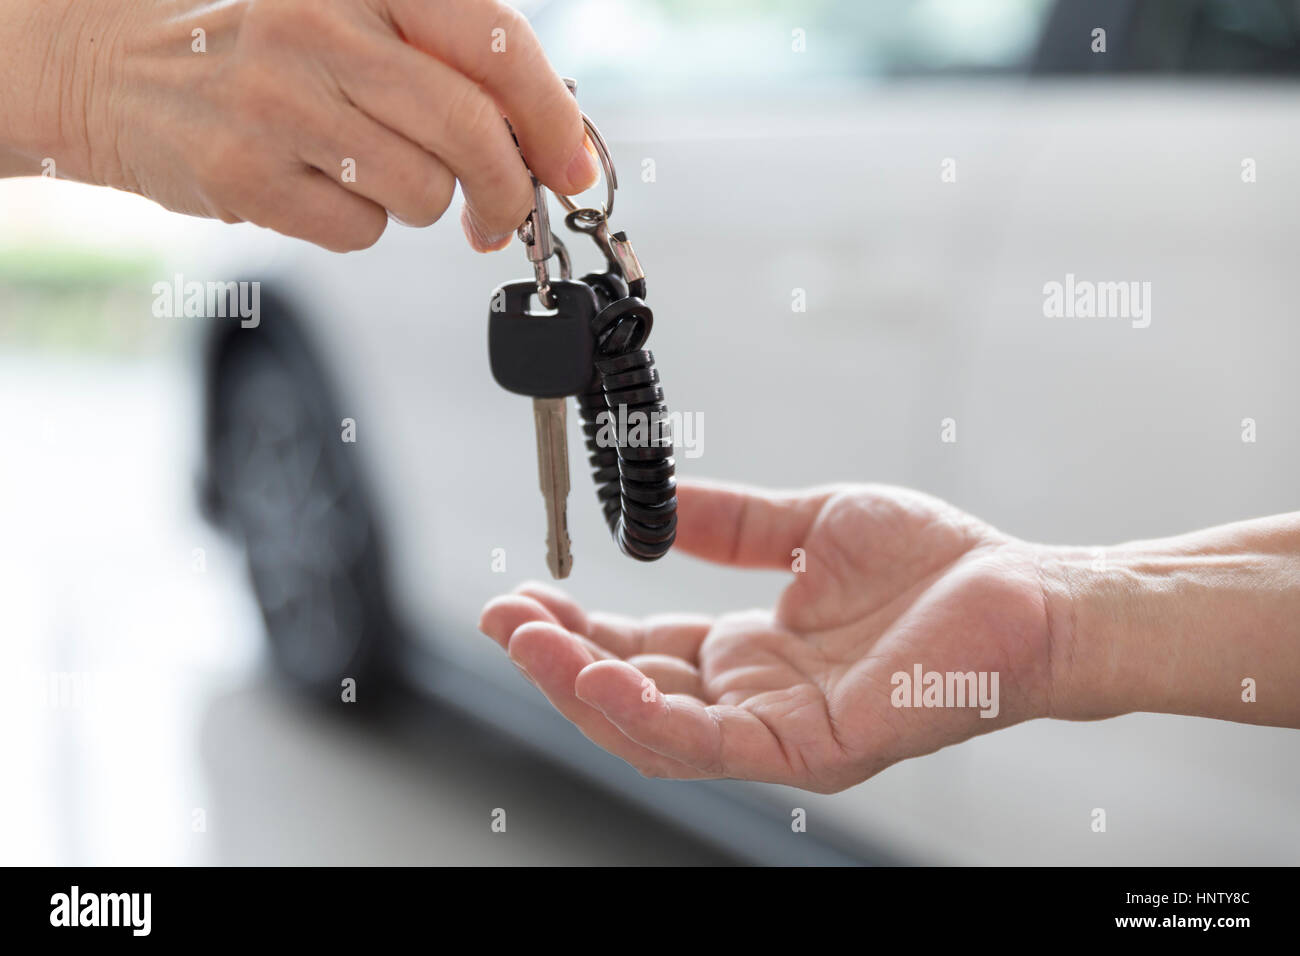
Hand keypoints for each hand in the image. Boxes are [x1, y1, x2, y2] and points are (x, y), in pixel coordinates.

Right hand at [0, 0, 596, 251]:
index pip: (495, 42)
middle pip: (470, 131)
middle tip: (503, 214)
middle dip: (507, 190)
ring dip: (421, 202)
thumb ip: (445, 57)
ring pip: (423, 192)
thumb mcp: (351, 14)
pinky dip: (361, 223)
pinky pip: (362, 230)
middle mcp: (319, 24)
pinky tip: (318, 185)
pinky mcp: (245, 174)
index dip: (552, 117)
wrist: (113, 67)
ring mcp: (276, 100)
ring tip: (369, 169)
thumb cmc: (260, 46)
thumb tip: (550, 135)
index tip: (573, 168)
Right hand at [480, 480, 1055, 792]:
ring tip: (527, 641)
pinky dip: (649, 717)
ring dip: (582, 689)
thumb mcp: (809, 525)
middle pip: (632, 696)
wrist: (1027, 591)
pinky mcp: (816, 748)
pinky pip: (715, 745)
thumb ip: (735, 523)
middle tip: (501, 617)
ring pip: (657, 731)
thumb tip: (661, 501)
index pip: (642, 653)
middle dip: (558, 662)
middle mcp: (756, 701)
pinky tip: (601, 678)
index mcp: (752, 654)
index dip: (579, 630)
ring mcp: (782, 732)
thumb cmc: (936, 564)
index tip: (526, 592)